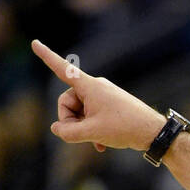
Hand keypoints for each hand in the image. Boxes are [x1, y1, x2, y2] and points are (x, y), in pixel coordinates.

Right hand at [31, 39, 165, 152]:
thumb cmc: (125, 128)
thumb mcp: (93, 132)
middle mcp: (95, 87)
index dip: (47, 57)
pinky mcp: (110, 106)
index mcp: (89, 86)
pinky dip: (93, 130)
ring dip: (84, 128)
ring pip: (80, 112)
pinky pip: (92, 116)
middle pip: (68, 102)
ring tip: (98, 141)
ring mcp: (104, 96)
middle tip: (83, 136)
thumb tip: (57, 129)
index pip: (63, 69)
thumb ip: (69, 132)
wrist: (154, 132)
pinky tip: (101, 146)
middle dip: (71, 121)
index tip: (35, 42)